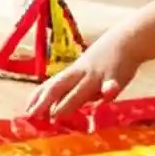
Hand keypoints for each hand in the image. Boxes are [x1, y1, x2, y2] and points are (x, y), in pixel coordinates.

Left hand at [25, 28, 142, 119]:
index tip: (26, 110)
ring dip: (69, 101)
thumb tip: (59, 107)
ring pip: (82, 89)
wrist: (128, 39)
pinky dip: (109, 89)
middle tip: (32, 116)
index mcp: (73, 72)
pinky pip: (112, 84)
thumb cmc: (105, 58)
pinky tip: (107, 96)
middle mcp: (81, 73)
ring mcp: (98, 74)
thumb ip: (75, 89)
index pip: (51, 85)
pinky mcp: (117, 76)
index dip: (38, 97)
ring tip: (56, 114)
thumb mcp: (85, 72)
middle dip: (45, 101)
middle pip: (60, 86)